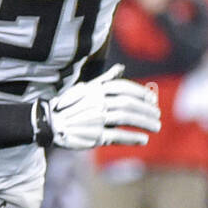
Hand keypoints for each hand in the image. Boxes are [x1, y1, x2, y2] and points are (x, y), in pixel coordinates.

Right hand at [38, 65, 160, 148]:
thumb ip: (105, 80)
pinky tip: (143, 139)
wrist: (50, 123)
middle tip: (157, 116)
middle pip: (129, 104)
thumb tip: (120, 68)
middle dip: (146, 110)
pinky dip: (133, 137)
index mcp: (97, 90)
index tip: (152, 100)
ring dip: (144, 123)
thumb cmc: (69, 105)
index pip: (125, 88)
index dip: (141, 94)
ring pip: (127, 119)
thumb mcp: (86, 88)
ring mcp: (97, 119)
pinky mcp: (95, 135)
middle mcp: (98, 102)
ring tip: (155, 127)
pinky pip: (119, 136)